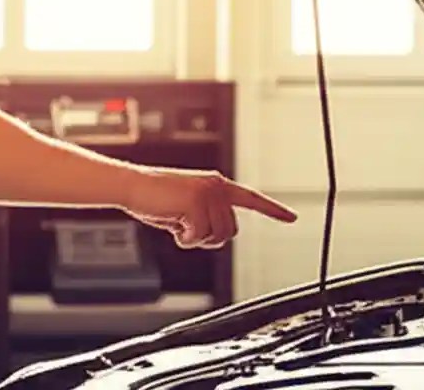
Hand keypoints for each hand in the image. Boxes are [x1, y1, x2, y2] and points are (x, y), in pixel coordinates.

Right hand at [120, 167, 297, 248]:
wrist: (132, 186)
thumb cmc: (154, 199)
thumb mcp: (186, 208)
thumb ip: (207, 216)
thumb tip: (218, 235)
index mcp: (217, 184)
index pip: (250, 198)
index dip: (272, 210)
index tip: (291, 217)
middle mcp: (217, 186)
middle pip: (230, 231)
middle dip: (207, 237)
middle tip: (184, 227)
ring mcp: (208, 193)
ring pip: (216, 236)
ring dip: (195, 238)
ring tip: (177, 221)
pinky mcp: (196, 201)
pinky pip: (199, 236)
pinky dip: (184, 238)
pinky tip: (172, 221)